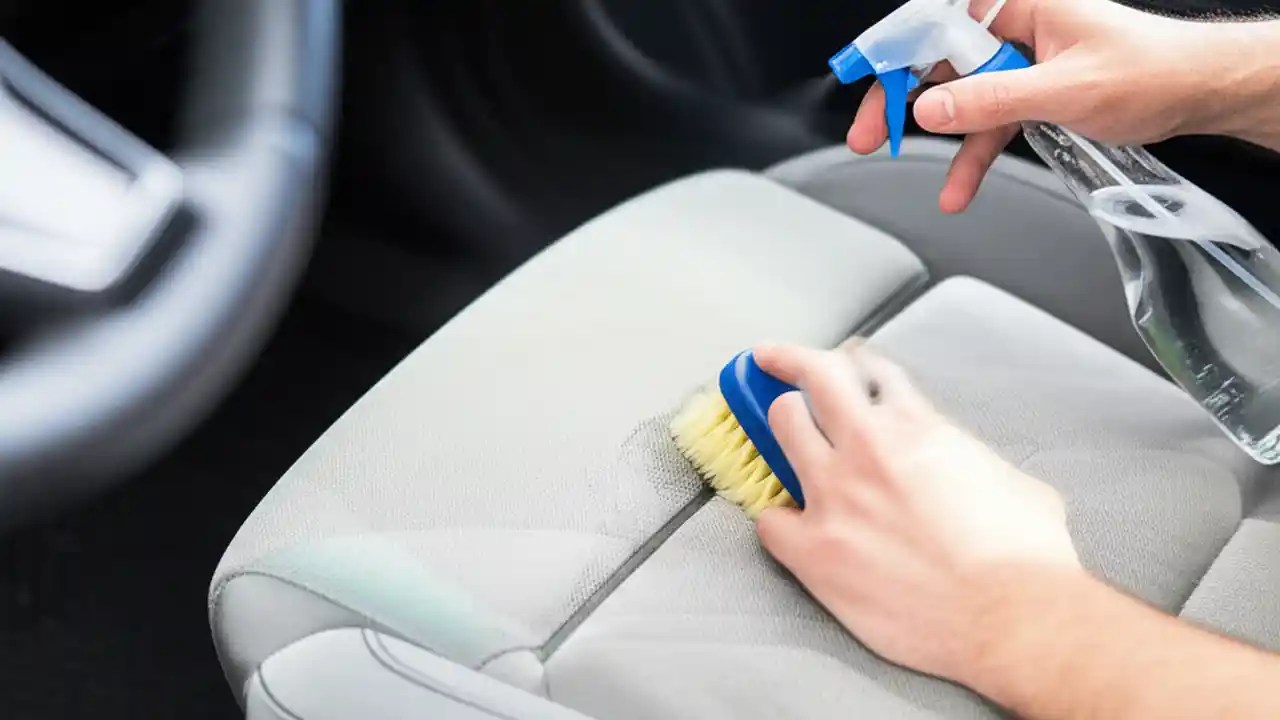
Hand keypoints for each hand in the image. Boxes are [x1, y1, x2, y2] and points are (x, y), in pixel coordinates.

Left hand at [752, 343, 1081, 683]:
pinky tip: (786, 524)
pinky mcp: (814, 550)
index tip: (843, 362)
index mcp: (918, 429)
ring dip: (781, 427)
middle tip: (774, 360)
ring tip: (778, 431)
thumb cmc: (1024, 561)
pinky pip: (768, 519)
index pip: (871, 371)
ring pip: (781, 429)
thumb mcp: (1016, 482)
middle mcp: (869, 449)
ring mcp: (834, 496)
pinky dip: (776, 519)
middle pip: (814, 378)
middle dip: (791, 363)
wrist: (1011, 619)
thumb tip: (970, 469)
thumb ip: (975, 462)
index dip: (853, 362)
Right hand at [848, 0, 1279, 212]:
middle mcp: (1015, 26)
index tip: (864, 80)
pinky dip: (974, 153)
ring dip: (940, 138)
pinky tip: (960, 184)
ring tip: (907, 164)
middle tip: (869, 132)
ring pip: (961, 97)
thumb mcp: (1061, 90)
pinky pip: (990, 120)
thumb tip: (930, 110)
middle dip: (902, 100)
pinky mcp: (1032, 90)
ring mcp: (1022, 60)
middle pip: (938, 61)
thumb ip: (990, 100)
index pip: (937, 23)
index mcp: (1019, 4)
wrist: (1197, 92)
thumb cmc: (1151, 70)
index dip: (894, 53)